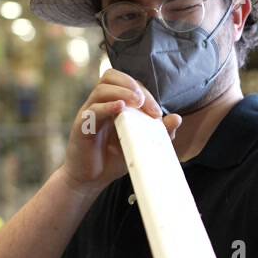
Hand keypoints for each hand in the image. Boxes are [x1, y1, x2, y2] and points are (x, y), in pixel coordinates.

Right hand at [62, 68, 181, 193]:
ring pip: (101, 89)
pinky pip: (92, 110)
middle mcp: (99, 104)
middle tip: (145, 103)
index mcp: (113, 104)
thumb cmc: (114, 159)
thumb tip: (177, 118)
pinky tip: (120, 108)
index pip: (127, 84)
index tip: (157, 112)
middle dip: (131, 86)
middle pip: (110, 77)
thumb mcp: (140, 143)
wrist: (91, 180)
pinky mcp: (81, 127)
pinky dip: (107, 107)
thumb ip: (158, 131)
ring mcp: (89, 114)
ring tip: (136, 103)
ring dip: (122, 92)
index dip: (144, 92)